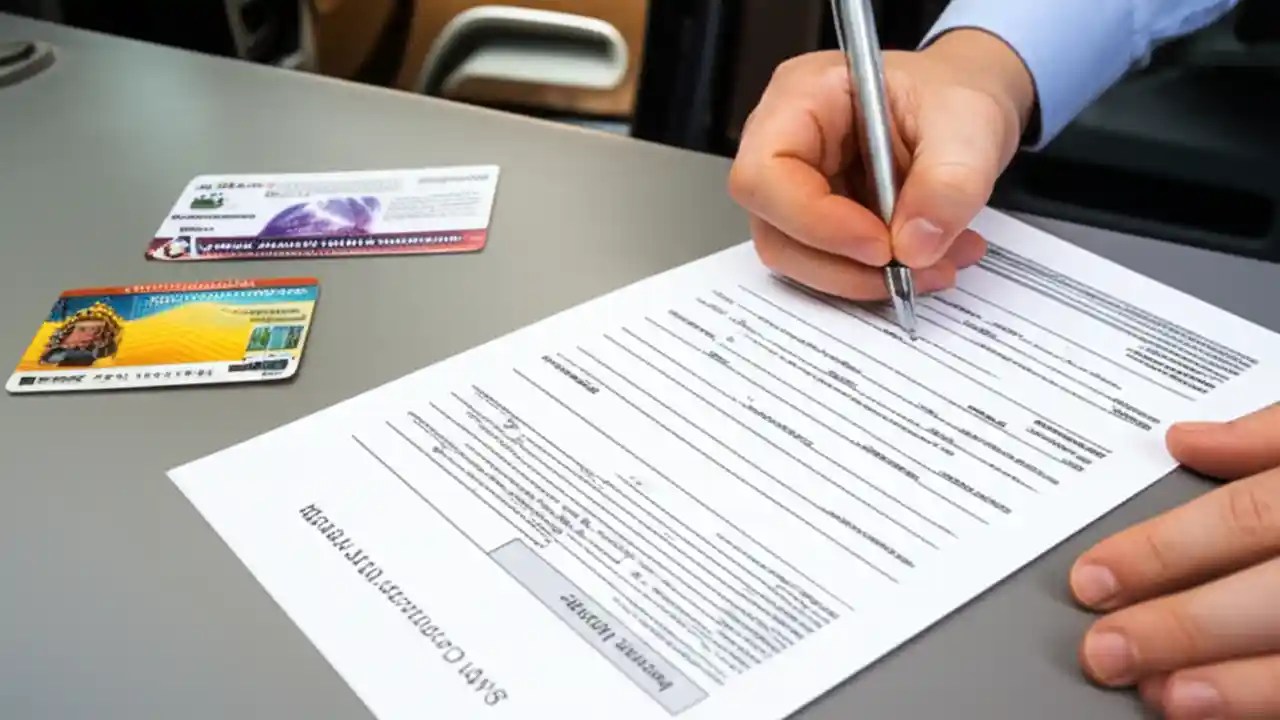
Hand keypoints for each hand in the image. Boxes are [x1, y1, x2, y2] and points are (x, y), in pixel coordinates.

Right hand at [727, 30, 1035, 299]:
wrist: (965, 107)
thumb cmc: (952, 93)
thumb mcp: (969, 122)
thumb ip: (948, 183)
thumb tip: (914, 247)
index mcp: (801, 97)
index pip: (766, 174)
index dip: (814, 221)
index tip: (882, 245)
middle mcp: (784, 145)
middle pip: (776, 229)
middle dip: (846, 265)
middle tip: (916, 268)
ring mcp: (795, 189)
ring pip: (799, 259)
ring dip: (866, 278)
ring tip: (936, 265)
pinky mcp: (817, 223)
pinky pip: (828, 266)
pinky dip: (876, 276)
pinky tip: (927, 259)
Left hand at [1070, 404, 1279, 718]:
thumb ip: (1267, 436)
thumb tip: (1185, 439)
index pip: (1241, 518)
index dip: (1162, 551)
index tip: (1092, 579)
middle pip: (1266, 596)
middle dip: (1181, 627)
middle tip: (1104, 651)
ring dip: (1232, 683)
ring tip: (1159, 694)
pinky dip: (1268, 700)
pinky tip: (1212, 710)